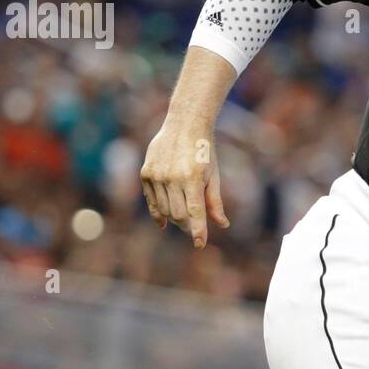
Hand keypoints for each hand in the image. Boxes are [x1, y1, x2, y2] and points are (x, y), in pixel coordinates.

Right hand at [139, 121, 229, 248]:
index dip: (198, 231)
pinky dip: (159, 213)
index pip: (194, 212)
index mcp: (192, 177)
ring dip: (175, 218)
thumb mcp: (213, 174)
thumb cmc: (203, 151)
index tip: (200, 244)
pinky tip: (164, 222)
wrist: (184, 124)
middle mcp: (171, 177)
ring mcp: (156, 176)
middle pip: (178, 215)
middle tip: (194, 227)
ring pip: (165, 210)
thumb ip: (215, 201)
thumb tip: (223, 224)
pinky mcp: (145, 173)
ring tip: (184, 217)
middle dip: (187, 225)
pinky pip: (152, 201)